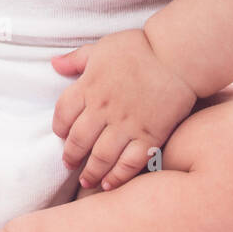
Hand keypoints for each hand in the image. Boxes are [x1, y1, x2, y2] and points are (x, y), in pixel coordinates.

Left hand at [51, 29, 197, 190]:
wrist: (177, 54)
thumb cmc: (140, 47)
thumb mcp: (102, 47)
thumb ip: (76, 59)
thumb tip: (54, 63)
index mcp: (89, 86)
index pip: (63, 114)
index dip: (59, 128)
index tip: (61, 135)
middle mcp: (104, 108)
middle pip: (78, 140)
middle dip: (71, 156)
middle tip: (69, 164)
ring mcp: (126, 124)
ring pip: (100, 157)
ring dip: (90, 172)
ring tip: (86, 181)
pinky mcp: (149, 135)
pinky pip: (129, 163)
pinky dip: (117, 177)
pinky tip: (110, 184)